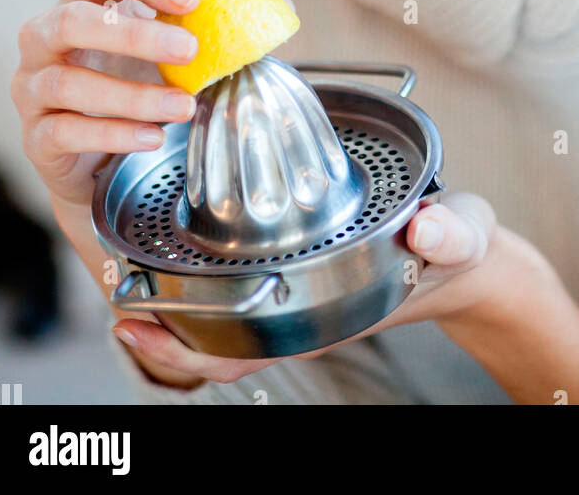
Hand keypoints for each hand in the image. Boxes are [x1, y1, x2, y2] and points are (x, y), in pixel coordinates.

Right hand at [11, 0, 201, 207]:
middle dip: (134, 34)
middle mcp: (47, 36)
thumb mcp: (175, 49)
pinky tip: (153, 137)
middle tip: (190, 51)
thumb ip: (221, 23)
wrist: (102, 162)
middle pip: (75, 19)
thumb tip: (279, 5)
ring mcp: (33, 86)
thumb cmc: (137, 84)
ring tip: (184, 107)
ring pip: (69, 82)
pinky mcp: (35, 135)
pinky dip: (112, 133)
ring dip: (132, 94)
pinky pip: (65, 130)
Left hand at [110, 191, 530, 386]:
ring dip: (174, 295)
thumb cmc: (455, 248)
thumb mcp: (460, 235)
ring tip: (130, 268)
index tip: (133, 325)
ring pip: (218, 312)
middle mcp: (300, 304)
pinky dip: (203, 270)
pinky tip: (181, 239)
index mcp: (325, 309)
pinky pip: (238, 283)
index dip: (182, 349)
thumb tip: (426, 228)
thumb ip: (447, 233)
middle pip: (212, 337)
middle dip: (159, 323)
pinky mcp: (297, 261)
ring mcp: (295, 286)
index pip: (242, 351)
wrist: (462, 251)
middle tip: (116, 286)